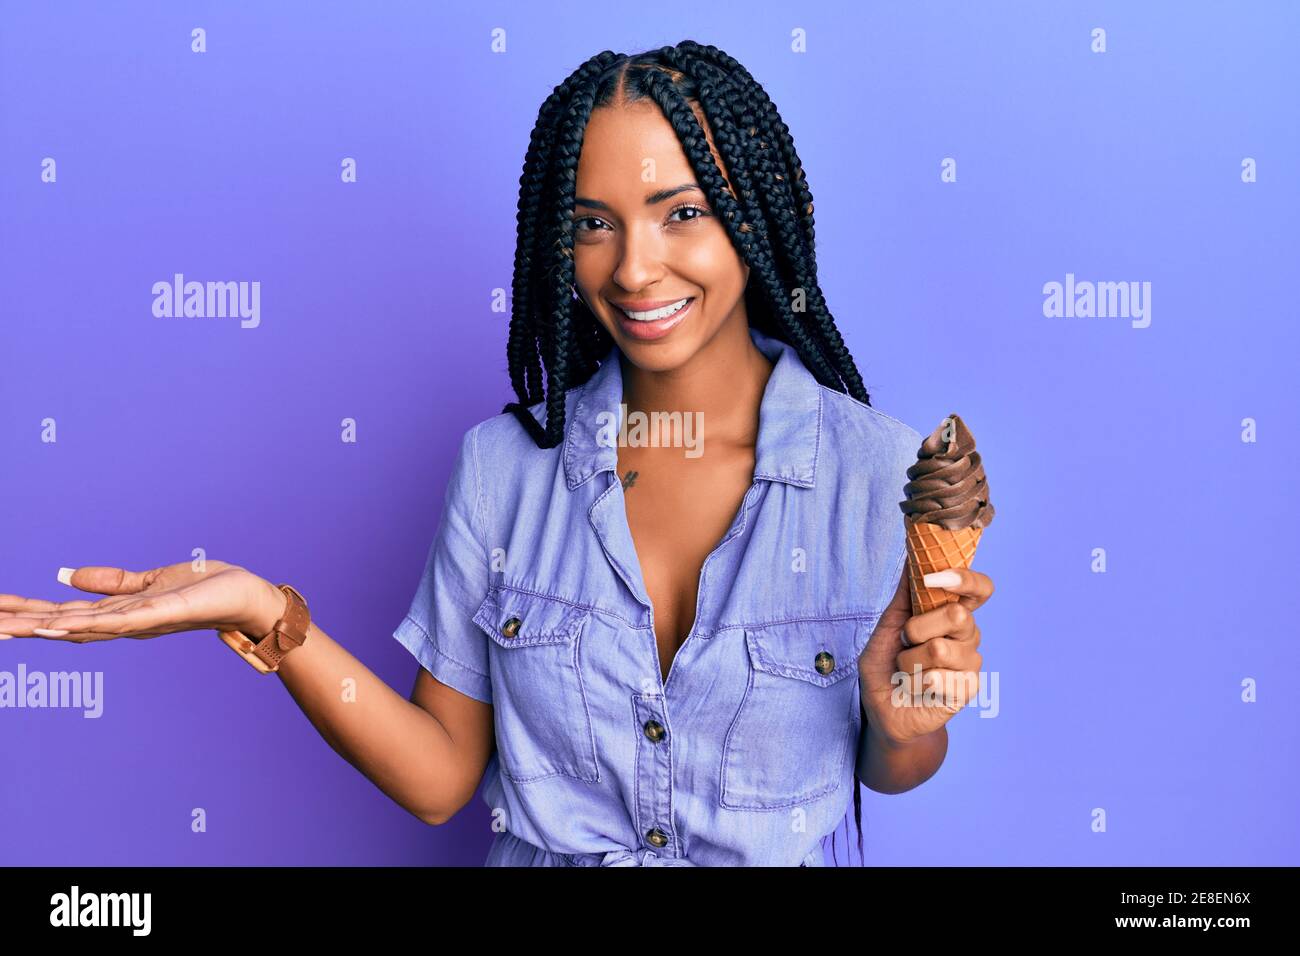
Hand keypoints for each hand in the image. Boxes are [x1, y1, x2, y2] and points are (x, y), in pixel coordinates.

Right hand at [0, 561, 285, 643]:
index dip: (24, 612)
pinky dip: (88, 624)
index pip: (60, 614)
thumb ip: (110, 582)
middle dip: (20, 624)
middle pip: (61, 625)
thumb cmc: (203, 590)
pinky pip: (120, 620)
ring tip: (7, 629)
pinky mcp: (164, 613)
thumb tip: (65, 576)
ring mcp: (142, 621)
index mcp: (116, 614)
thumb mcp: (148, 582)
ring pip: (82, 627)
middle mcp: (123, 623)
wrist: (246, 597)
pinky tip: (59, 626)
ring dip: (44, 628)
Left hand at [858, 565, 993, 746]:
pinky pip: (941, 678)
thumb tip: (914, 556)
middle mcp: (967, 635)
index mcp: (952, 613)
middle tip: (905, 641)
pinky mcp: (967, 690)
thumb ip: (906, 595)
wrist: (881, 708)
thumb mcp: (888, 625)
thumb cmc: (885, 663)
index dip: (964, 578)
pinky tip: (916, 688)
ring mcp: (970, 663)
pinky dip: (916, 682)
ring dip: (910, 661)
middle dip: (917, 628)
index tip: (933, 579)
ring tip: (906, 670)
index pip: (978, 589)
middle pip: (957, 615)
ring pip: (941, 650)